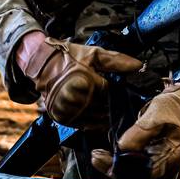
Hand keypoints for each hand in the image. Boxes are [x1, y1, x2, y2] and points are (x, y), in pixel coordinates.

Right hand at [16, 32, 142, 126]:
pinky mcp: (61, 117)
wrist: (41, 64)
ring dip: (104, 116)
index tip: (123, 93)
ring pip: (94, 119)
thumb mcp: (93, 54)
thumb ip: (116, 61)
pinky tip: (99, 118)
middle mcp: (74, 98)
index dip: (117, 93)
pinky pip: (82, 125)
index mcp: (84, 81)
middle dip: (112, 105)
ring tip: (111, 111)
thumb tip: (138, 65)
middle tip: (120, 104)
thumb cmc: (68, 57)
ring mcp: (67, 109)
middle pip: (102, 107)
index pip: (109, 93)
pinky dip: (93, 123)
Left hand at [91, 83, 179, 178]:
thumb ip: (140, 133)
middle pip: (139, 175)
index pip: (147, 172)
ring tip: (97, 155)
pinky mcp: (152, 154)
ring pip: (135, 169)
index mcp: (173, 154)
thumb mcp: (156, 114)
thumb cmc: (172, 105)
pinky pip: (135, 161)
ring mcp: (159, 159)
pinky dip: (120, 157)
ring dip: (115, 164)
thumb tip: (122, 149)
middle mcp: (167, 162)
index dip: (126, 171)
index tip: (108, 163)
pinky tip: (107, 152)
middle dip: (115, 169)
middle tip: (96, 158)